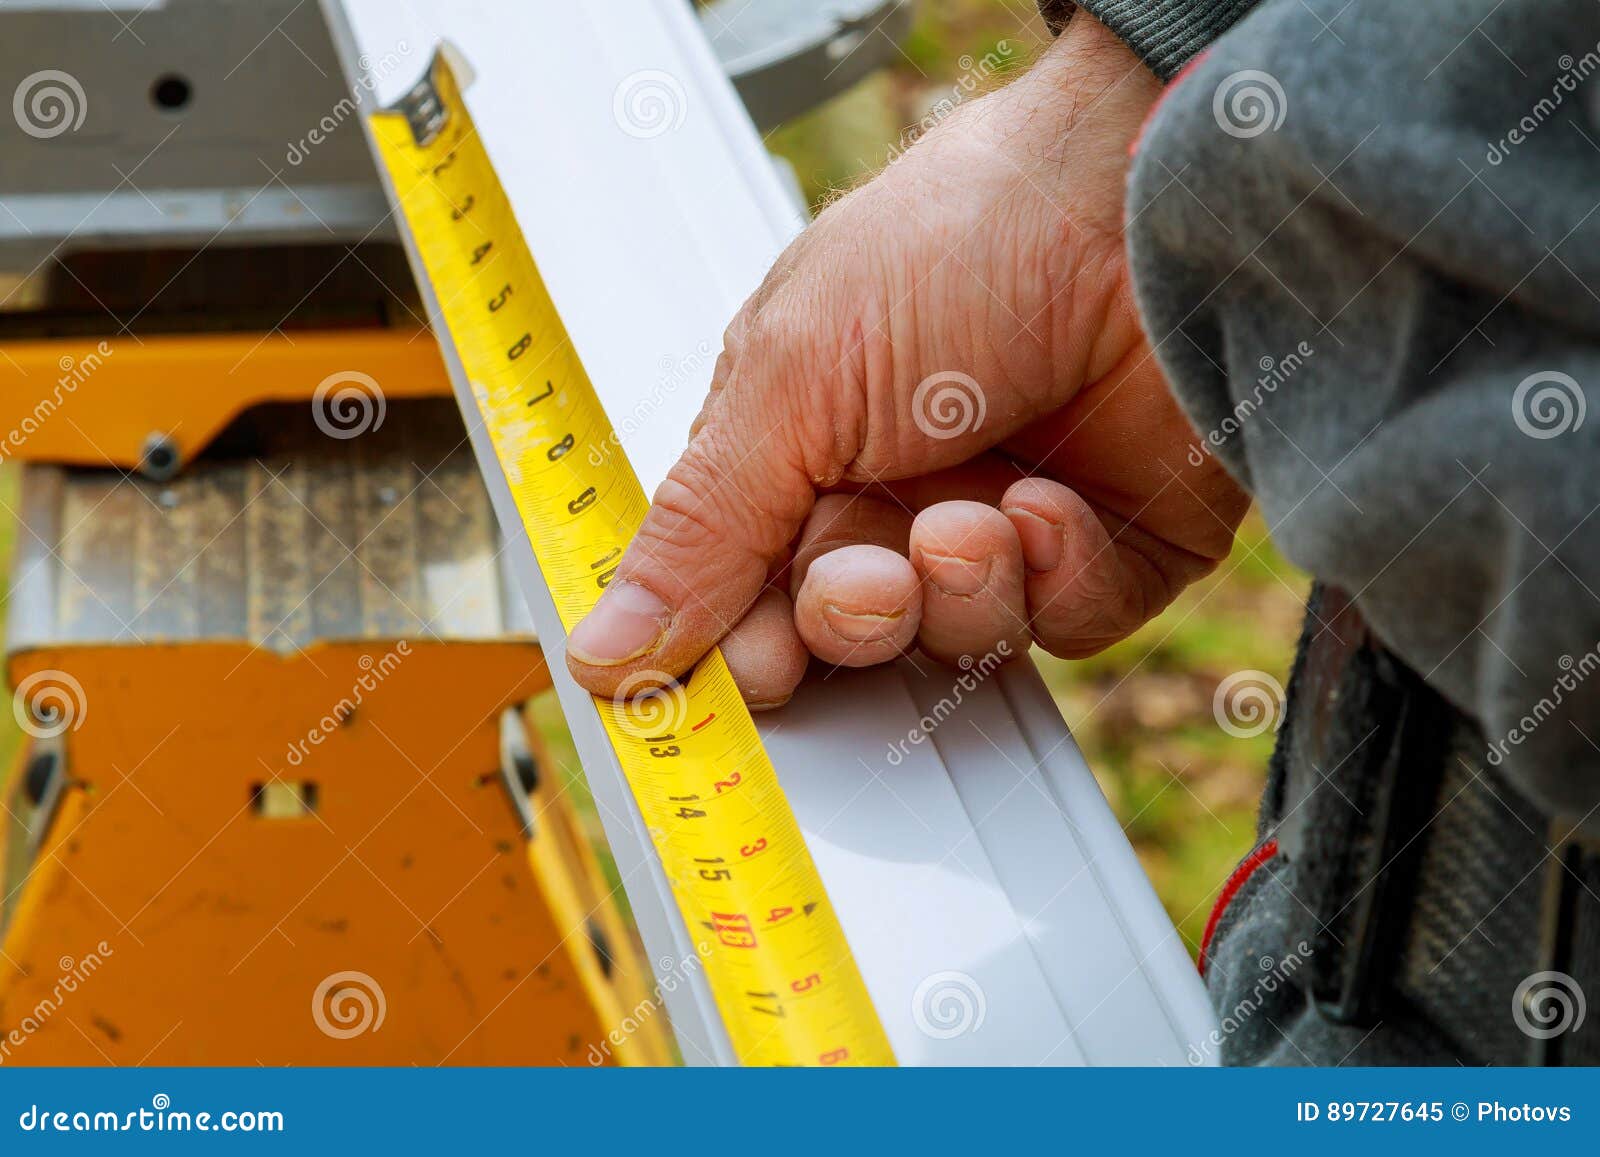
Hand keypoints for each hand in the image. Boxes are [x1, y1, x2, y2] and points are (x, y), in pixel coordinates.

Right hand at [565, 14, 1247, 705]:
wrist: (1145, 198)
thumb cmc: (960, 237)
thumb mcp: (789, 382)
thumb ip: (700, 532)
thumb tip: (604, 648)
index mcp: (800, 444)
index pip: (741, 589)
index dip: (738, 645)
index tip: (740, 673)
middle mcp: (896, 487)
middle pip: (843, 631)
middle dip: (851, 617)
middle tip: (862, 579)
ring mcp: (1003, 519)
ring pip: (952, 642)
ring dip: (955, 591)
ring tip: (975, 515)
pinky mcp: (1106, 544)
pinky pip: (1064, 625)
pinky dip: (1055, 579)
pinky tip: (1052, 504)